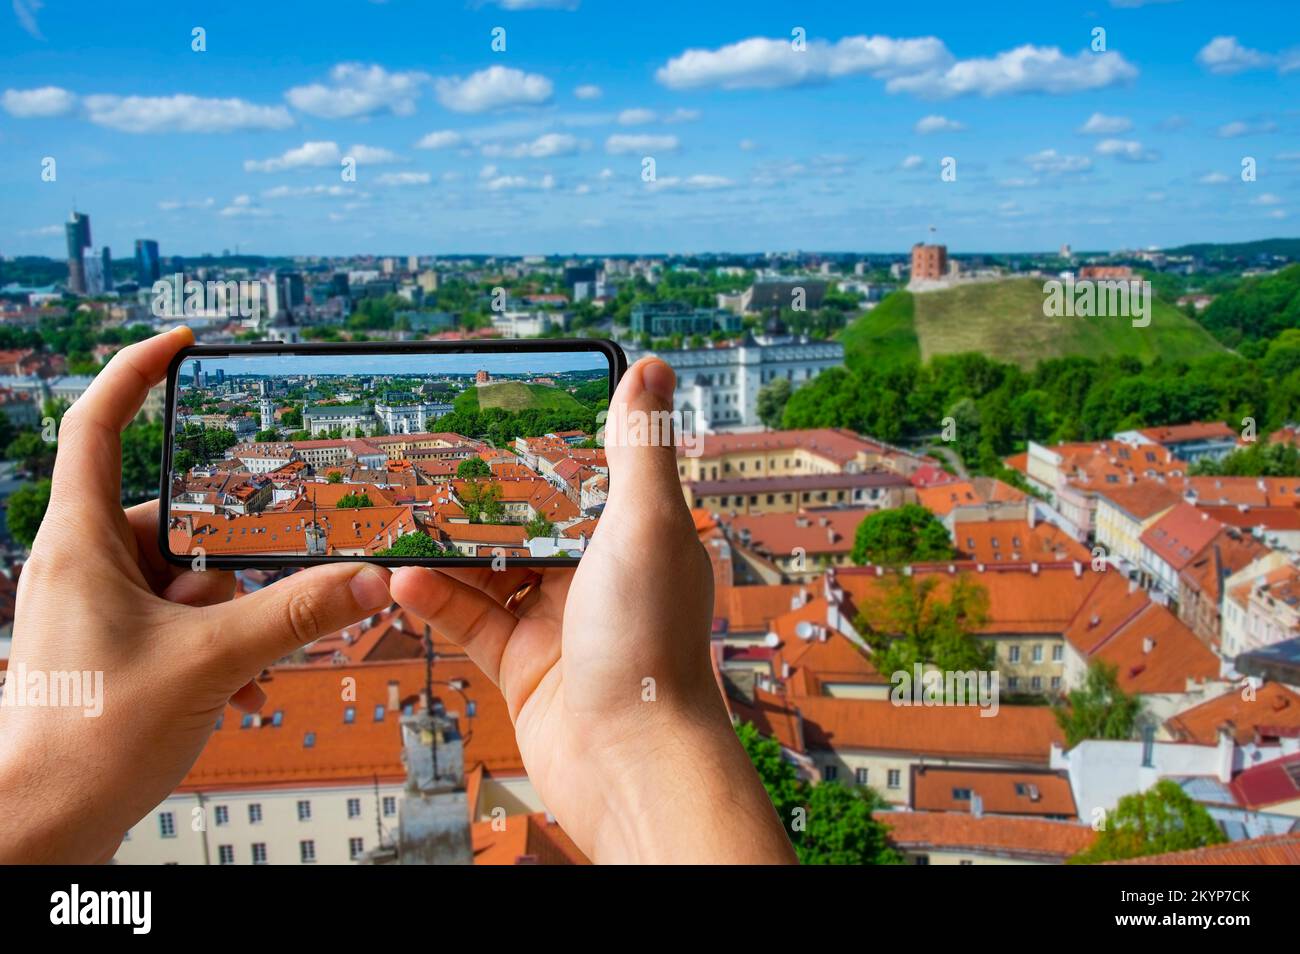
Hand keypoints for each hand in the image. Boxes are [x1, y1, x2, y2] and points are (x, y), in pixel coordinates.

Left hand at [0, 328, 393, 863]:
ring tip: (236, 671)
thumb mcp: (210, 664)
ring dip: (228, 622)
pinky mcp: (115, 645)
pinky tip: (232, 689)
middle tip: (243, 614)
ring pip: (188, 580)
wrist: (41, 828)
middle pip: (178, 522)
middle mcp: (84, 565)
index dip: (139, 372)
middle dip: (228, 570)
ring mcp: (98, 608)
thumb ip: (295, 614)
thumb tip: (366, 578)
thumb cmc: (85, 744)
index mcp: (80, 543)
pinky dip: (215, 647)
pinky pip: (180, 621)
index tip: (186, 343)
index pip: (98, 426)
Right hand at [390, 357, 796, 862]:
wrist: (629, 762)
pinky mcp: (522, 665)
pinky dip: (437, 599)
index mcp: (638, 539)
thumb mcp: (644, 524)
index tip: (502, 414)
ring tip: (403, 516)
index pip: (588, 478)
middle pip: (532, 523)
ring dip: (449, 549)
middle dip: (485, 497)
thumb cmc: (650, 643)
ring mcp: (559, 622)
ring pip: (492, 570)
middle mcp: (601, 579)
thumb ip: (638, 448)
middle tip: (432, 461)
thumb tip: (652, 369)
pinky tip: (402, 580)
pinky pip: (470, 620)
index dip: (549, 447)